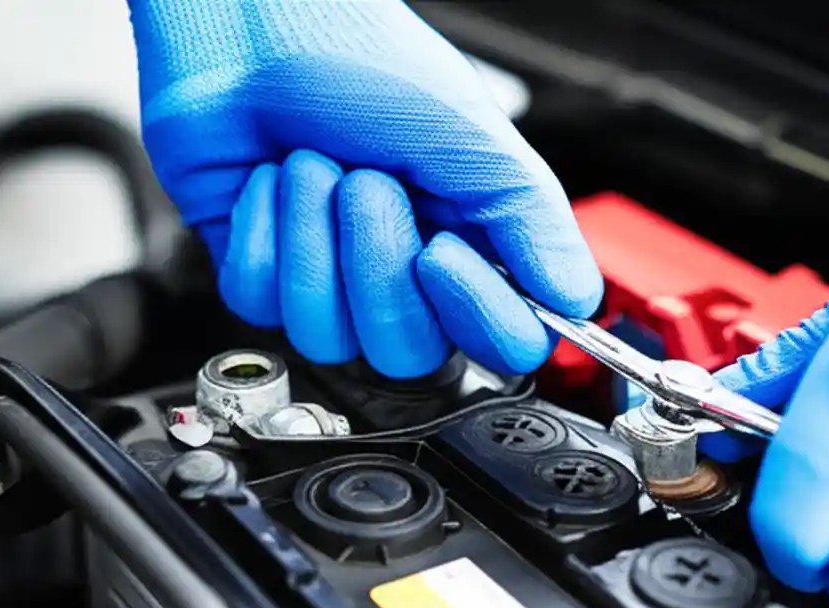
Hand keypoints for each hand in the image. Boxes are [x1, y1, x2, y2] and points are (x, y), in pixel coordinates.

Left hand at [128, 0, 601, 374]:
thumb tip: (575, 301)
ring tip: (314, 164)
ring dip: (315, 237)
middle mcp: (407, 274)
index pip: (501, 345)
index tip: (440, 250)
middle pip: (407, 353)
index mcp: (475, 245)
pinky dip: (264, 231)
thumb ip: (531, 223)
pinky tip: (270, 180)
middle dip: (376, 258)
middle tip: (368, 179)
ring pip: (327, 335)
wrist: (252, 22)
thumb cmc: (362, 58)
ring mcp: (332, 281)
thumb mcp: (471, 138)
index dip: (471, 313)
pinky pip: (260, 302)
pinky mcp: (264, 274)